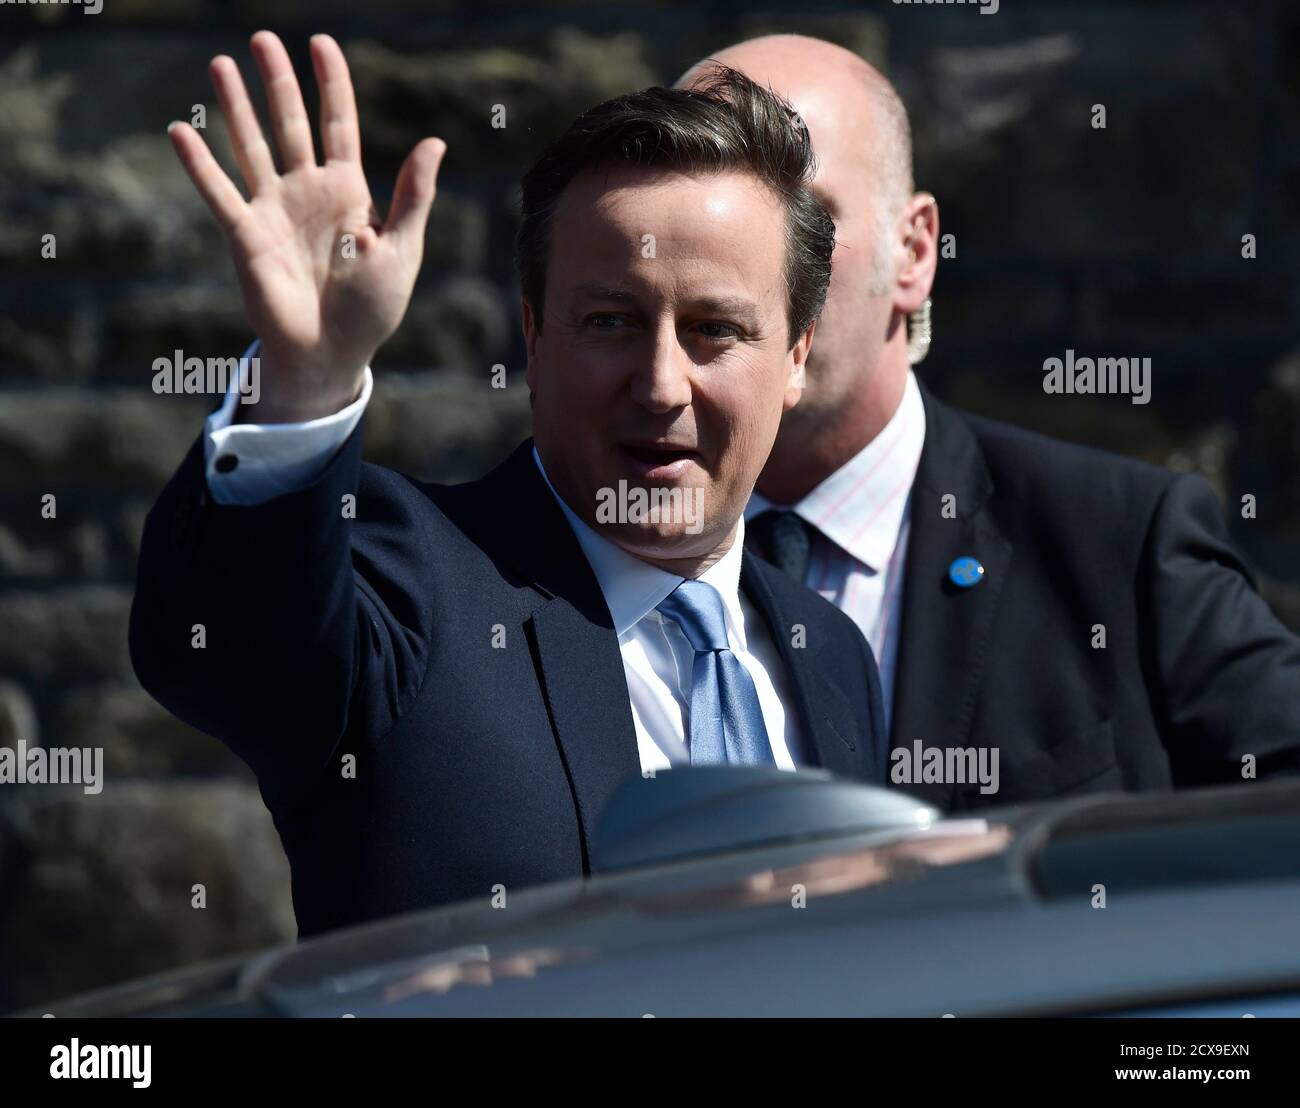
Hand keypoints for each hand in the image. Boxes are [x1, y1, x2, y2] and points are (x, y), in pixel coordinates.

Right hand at [167, 31, 445, 420]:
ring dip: (236, 106)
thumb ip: (414, 196)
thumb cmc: (372, 309)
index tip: (321, 43)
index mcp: (349, 192)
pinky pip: (219, 192)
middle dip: (278, 82)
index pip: (339, 124)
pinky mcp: (245, 235)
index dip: (331, 84)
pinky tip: (180, 130)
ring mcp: (273, 210)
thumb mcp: (404, 250)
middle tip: (263, 38)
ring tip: (221, 63)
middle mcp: (307, 192)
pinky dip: (199, 163)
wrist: (332, 352)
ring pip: (252, 145)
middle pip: (291, 123)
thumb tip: (436, 140)